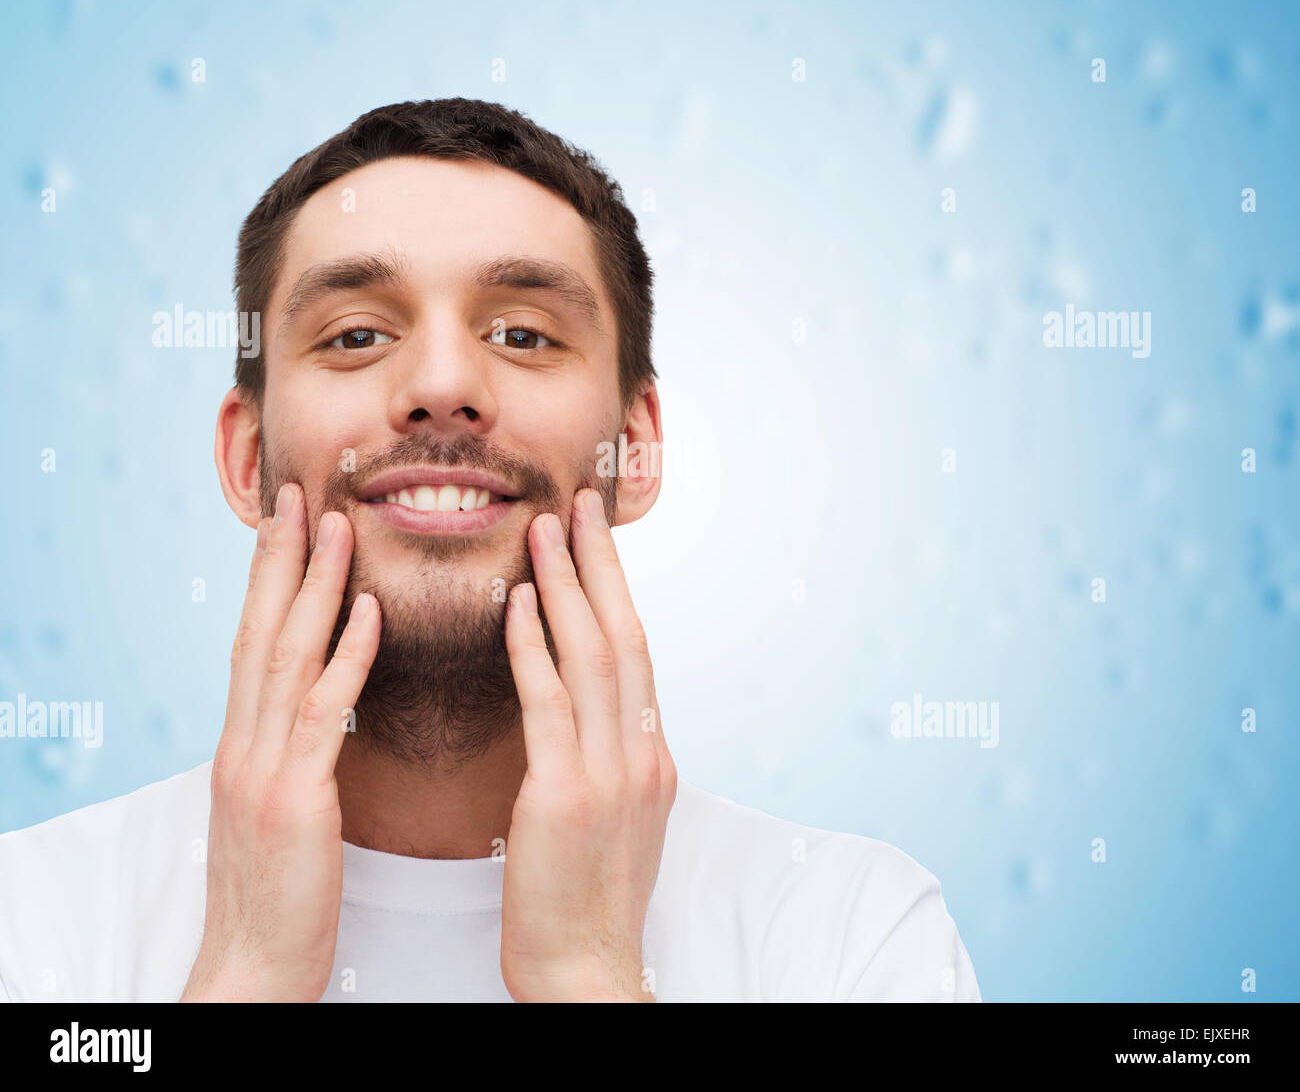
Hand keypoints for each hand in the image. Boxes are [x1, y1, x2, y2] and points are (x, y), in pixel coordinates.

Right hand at [181, 484, 380, 1001]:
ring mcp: (261, 768)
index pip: (256, 641)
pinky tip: (370, 611)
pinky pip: (323, 713)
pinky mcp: (292, 801)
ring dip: (315, 584)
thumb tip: (321, 709)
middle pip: (261, 629)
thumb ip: (295, 752)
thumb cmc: (282, 894)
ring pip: (287, 654)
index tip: (291, 522)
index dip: (272, 578)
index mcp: (244, 745)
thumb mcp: (281, 810)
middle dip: (282, 558)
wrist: (254, 971)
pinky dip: (346, 655)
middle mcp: (243, 743)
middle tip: (302, 493)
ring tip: (337, 523)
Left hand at [500, 487, 675, 1001]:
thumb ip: (612, 756)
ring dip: (568, 585)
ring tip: (546, 528)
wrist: (586, 970)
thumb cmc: (586, 898)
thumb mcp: (616, 816)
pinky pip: (550, 703)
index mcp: (652, 755)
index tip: (594, 541)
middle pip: (626, 634)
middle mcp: (643, 752)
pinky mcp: (566, 795)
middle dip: (601, 564)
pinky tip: (514, 604)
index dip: (614, 591)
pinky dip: (534, 647)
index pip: (636, 653)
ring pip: (595, 655)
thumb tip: (599, 712)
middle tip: (581, 504)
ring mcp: (612, 772)